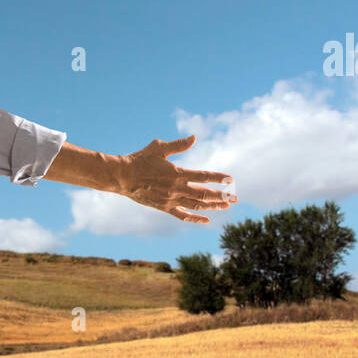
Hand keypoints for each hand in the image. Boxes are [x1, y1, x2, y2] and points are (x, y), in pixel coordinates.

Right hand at [114, 134, 234, 223]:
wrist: (122, 177)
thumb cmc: (140, 159)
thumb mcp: (159, 148)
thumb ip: (179, 145)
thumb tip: (194, 137)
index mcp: (177, 173)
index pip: (204, 177)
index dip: (219, 178)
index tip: (231, 180)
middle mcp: (176, 189)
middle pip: (205, 194)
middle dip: (222, 196)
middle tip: (235, 198)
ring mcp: (171, 200)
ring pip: (197, 206)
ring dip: (213, 206)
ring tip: (226, 206)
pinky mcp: (164, 208)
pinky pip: (183, 215)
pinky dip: (195, 219)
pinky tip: (206, 220)